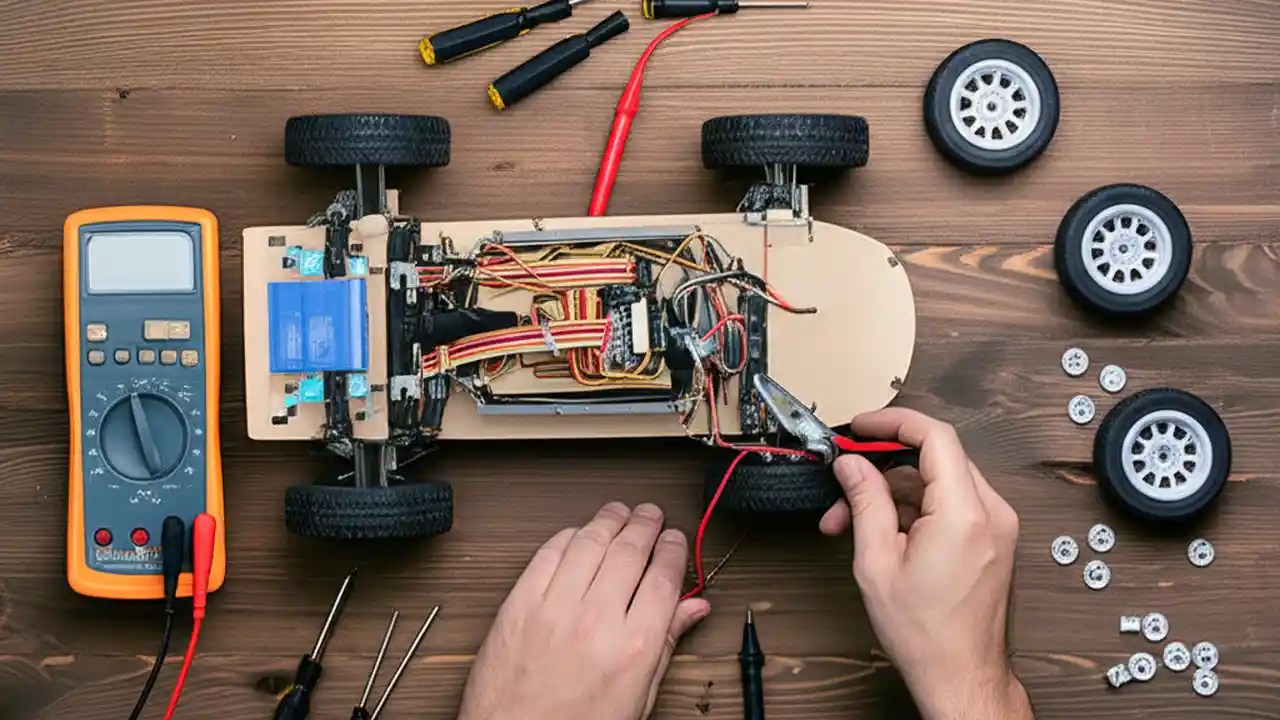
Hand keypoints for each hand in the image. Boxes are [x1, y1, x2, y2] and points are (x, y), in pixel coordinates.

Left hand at [459, 502, 710, 719]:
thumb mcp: (637, 697)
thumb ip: (666, 644)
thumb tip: (694, 609)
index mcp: (634, 647)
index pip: (664, 577)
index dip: (673, 549)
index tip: (674, 540)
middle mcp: (596, 620)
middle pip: (629, 550)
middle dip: (645, 525)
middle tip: (651, 515)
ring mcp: (554, 608)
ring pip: (589, 542)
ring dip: (608, 520)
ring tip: (619, 513)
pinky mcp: (520, 605)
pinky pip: (547, 555)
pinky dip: (566, 537)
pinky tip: (578, 533)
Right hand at [820, 409, 1031, 719]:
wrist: (960, 674)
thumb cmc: (925, 633)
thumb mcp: (877, 562)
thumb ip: (864, 503)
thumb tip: (851, 465)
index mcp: (964, 515)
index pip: (934, 436)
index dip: (893, 422)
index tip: (861, 427)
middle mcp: (990, 513)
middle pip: (932, 458)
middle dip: (881, 467)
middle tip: (844, 482)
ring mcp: (996, 525)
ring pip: (937, 481)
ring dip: (892, 492)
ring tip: (851, 521)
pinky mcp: (992, 537)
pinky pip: (950, 502)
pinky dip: (913, 508)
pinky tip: (881, 531)